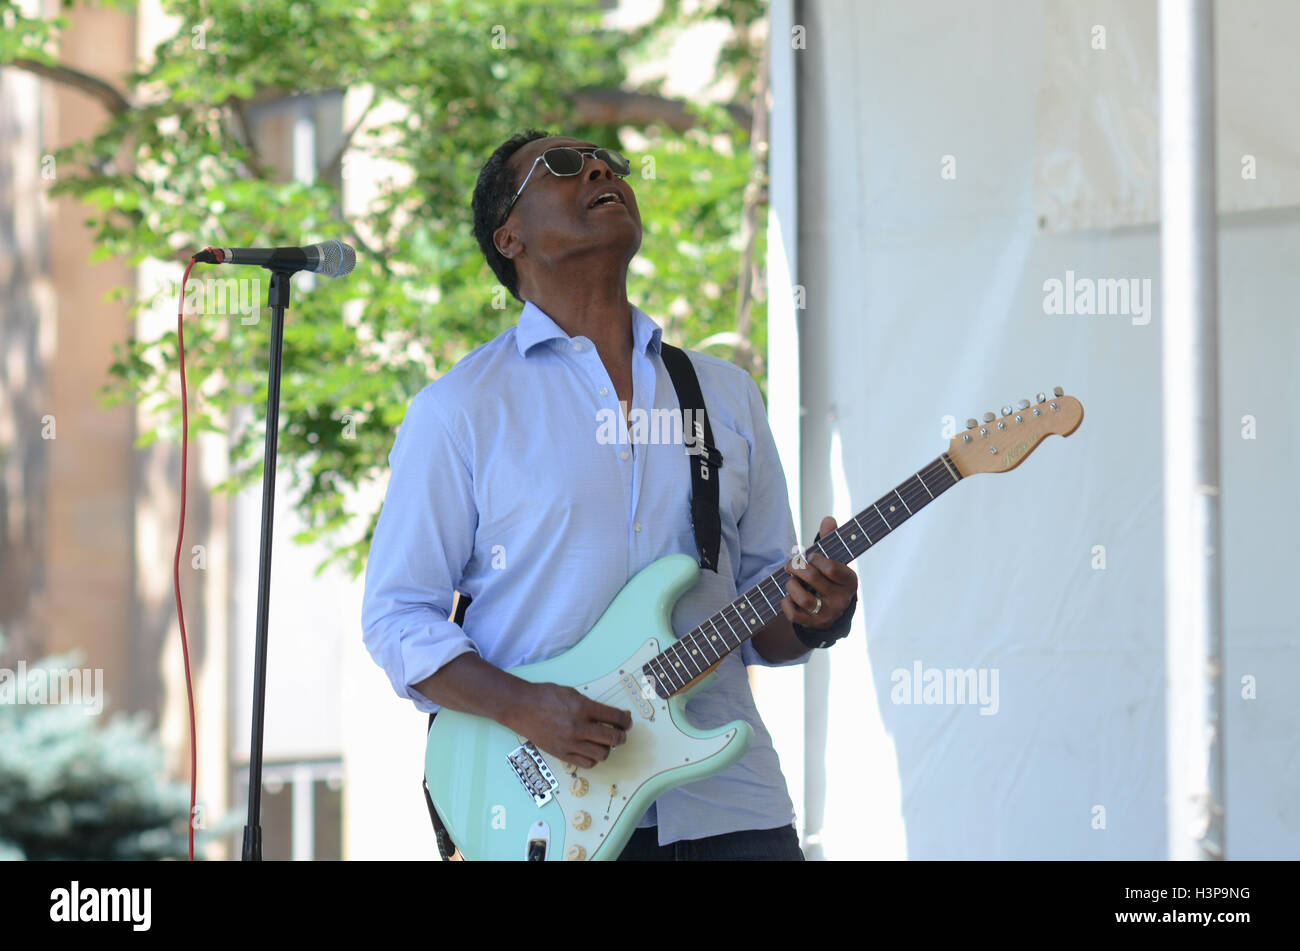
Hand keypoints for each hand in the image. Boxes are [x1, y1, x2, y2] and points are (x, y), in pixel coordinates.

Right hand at [509, 682, 632, 768]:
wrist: (521, 707)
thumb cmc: (545, 696)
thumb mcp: (572, 693)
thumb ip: (592, 705)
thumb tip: (613, 715)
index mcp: (582, 708)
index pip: (614, 717)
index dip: (625, 720)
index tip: (626, 721)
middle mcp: (578, 727)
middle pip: (612, 738)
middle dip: (621, 736)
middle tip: (620, 734)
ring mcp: (569, 743)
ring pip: (602, 754)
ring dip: (607, 748)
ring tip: (603, 742)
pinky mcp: (561, 754)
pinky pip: (586, 763)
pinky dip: (593, 758)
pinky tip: (590, 750)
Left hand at [782, 515, 858, 629]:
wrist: (832, 612)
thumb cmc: (830, 578)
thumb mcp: (833, 559)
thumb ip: (830, 539)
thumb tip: (828, 519)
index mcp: (849, 581)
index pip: (830, 567)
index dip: (815, 559)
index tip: (810, 557)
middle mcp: (841, 599)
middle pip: (813, 579)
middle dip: (796, 568)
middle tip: (790, 565)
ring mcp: (828, 614)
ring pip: (804, 599)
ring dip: (791, 586)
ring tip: (790, 582)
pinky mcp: (813, 624)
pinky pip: (794, 615)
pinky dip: (786, 604)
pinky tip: (788, 597)